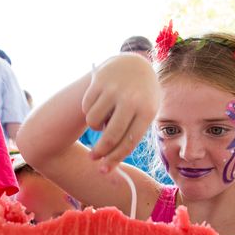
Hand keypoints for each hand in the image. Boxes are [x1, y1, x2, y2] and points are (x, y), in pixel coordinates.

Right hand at [80, 54, 158, 171]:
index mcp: (147, 110)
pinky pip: (87, 107)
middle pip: (111, 136)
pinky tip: (99, 105)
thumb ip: (130, 136)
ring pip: (94, 122)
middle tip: (93, 158)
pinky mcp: (99, 81)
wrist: (134, 63)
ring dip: (95, 127)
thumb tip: (109, 166)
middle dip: (100, 152)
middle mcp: (131, 99)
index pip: (129, 142)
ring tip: (103, 121)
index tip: (103, 170)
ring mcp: (114, 89)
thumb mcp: (145, 113)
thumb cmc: (141, 97)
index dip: (114, 160)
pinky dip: (89, 111)